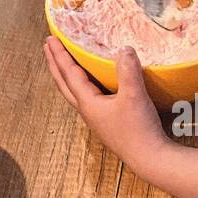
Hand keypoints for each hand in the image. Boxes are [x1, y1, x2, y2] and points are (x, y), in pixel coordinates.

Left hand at [44, 36, 168, 175]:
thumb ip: (128, 70)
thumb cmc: (139, 129)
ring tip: (64, 64)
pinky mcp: (107, 123)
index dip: (59, 55)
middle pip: (64, 84)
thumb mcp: (134, 95)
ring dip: (66, 76)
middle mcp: (88, 111)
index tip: (50, 39)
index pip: (69, 73)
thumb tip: (124, 48)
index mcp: (88, 103)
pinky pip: (87, 99)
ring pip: (73, 93)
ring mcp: (97, 119)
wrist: (149, 158)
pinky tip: (92, 85)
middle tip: (48, 48)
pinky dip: (81, 86)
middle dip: (55, 65)